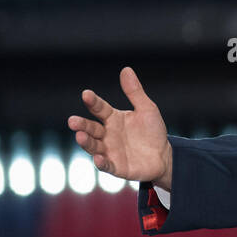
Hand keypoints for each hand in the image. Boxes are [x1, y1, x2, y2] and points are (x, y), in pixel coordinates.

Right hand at [67, 67, 172, 188]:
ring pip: (94, 146)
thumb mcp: (147, 109)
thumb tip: (126, 69)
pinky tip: (97, 158)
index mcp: (113, 118)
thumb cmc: (152, 131)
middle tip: (72, 120)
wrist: (164, 156)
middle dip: (82, 125)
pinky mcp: (117, 166)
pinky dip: (101, 162)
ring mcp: (110, 151)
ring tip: (80, 136)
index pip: (99, 108)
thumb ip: (135, 92)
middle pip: (91, 128)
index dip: (93, 102)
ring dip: (86, 142)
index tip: (86, 94)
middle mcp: (107, 134)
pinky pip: (106, 165)